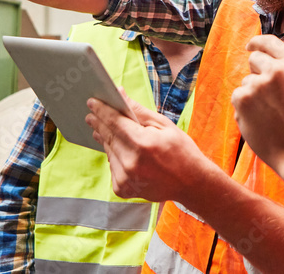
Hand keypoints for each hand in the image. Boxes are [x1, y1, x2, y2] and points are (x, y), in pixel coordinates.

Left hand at [86, 88, 205, 201]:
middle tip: (92, 114)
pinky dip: (115, 157)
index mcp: (142, 144)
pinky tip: (124, 152)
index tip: (93, 102)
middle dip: (99, 123)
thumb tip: (121, 95)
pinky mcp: (122, 189)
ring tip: (104, 129)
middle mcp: (130, 163)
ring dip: (106, 140)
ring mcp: (125, 178)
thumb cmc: (181, 150)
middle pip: (108, 136)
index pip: (114, 122)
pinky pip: (113, 166)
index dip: (102, 110)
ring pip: (108, 152)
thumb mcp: (164, 125)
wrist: (191, 183)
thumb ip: (139, 111)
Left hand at [231, 35, 283, 178]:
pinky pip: (237, 96)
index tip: (250, 46)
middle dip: (256, 72)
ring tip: (269, 114)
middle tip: (268, 95)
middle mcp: (277, 69)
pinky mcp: (243, 98)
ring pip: (246, 81)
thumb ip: (283, 69)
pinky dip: (244, 108)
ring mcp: (259, 83)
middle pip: (254, 59)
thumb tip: (257, 55)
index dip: (257, 42)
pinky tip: (258, 121)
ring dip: (252, 94)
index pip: (270, 41)